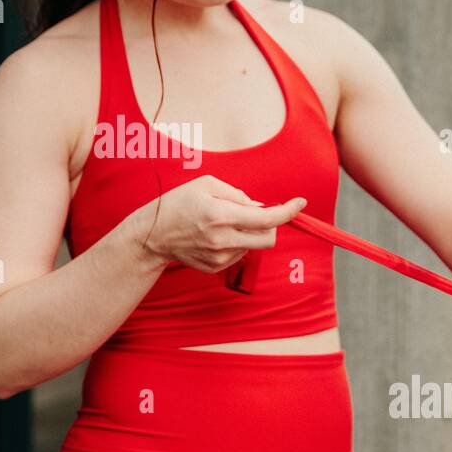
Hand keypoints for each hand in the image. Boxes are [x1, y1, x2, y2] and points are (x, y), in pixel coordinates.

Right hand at [128, 174, 305, 273]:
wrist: (151, 235)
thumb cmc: (178, 203)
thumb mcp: (206, 184)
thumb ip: (238, 194)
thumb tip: (261, 208)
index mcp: (220, 214)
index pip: (266, 219)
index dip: (288, 211)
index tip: (300, 203)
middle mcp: (222, 239)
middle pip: (268, 238)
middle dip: (271, 225)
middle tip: (257, 214)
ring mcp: (219, 257)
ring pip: (253, 245)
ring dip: (248, 232)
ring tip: (222, 222)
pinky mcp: (215, 267)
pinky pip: (239, 254)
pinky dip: (236, 242)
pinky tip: (214, 235)